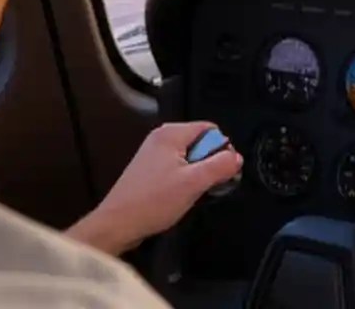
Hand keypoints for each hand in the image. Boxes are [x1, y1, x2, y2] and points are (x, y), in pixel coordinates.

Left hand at [65, 121, 242, 255]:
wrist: (118, 224)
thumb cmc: (153, 202)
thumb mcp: (194, 183)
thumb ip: (220, 166)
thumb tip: (237, 157)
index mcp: (171, 134)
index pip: (210, 129)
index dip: (222, 149)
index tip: (222, 172)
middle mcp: (161, 138)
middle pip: (200, 143)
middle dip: (209, 163)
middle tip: (207, 186)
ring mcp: (153, 154)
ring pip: (190, 158)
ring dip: (197, 175)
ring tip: (192, 194)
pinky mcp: (149, 170)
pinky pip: (177, 168)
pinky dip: (184, 181)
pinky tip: (180, 197)